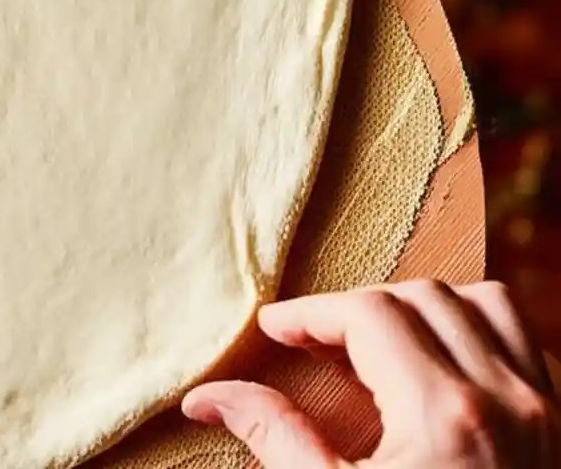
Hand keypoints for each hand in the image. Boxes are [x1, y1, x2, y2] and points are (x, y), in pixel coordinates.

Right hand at [182, 280, 557, 467]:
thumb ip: (275, 437)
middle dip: (358, 307)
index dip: (312, 312)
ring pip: (486, 304)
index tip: (276, 327)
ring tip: (377, 342)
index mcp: (441, 415)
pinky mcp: (559, 428)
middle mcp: (504, 399)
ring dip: (424, 308)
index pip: (369, 313)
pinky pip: (524, 344)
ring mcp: (544, 411)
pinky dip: (478, 333)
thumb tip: (207, 397)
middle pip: (423, 297)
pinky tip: (436, 367)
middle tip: (314, 340)